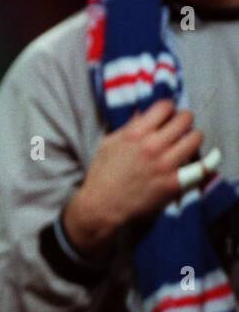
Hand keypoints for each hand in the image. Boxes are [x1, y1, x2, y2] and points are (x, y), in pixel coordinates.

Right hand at [65, 100, 204, 256]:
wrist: (103, 205)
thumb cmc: (102, 174)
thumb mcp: (108, 143)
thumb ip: (128, 127)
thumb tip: (143, 113)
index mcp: (135, 133)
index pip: (165, 107)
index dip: (168, 108)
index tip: (167, 115)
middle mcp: (152, 146)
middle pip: (184, 119)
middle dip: (183, 121)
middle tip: (179, 128)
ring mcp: (165, 164)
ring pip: (196, 138)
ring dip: (193, 138)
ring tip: (187, 144)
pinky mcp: (174, 183)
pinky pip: (201, 167)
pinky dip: (208, 161)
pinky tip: (208, 159)